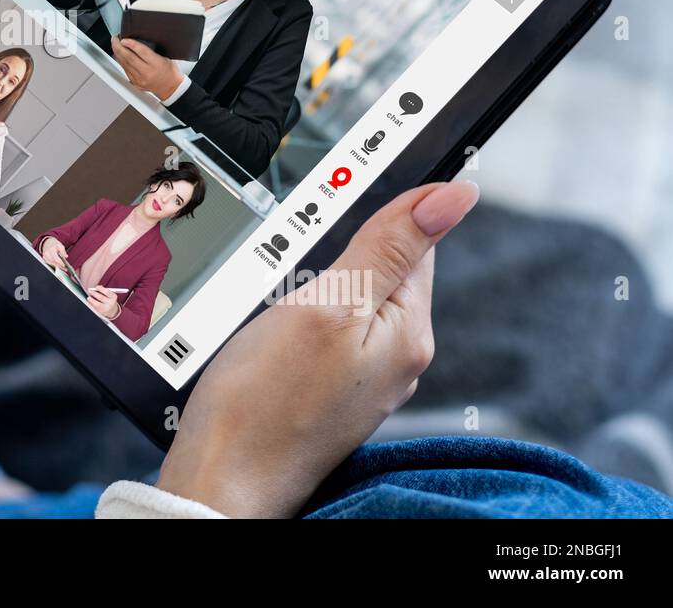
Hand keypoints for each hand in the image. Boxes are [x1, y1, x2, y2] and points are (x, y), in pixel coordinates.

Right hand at [39, 237, 68, 268]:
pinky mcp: (44, 258)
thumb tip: (66, 256)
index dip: (60, 262)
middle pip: (53, 262)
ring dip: (57, 266)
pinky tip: (58, 265)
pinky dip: (54, 264)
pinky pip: (50, 263)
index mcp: (51, 249)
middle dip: (59, 265)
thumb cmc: (54, 244)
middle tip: (65, 268)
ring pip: (51, 263)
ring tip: (63, 268)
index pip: (55, 258)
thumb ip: (63, 251)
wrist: (47, 242)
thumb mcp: (60, 245)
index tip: (64, 265)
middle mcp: (47, 253)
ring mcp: (45, 256)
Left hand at [86, 285, 120, 319]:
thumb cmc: (109, 300)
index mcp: (113, 297)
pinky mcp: (102, 312)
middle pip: (101, 297)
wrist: (112, 311)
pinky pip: (95, 308)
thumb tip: (96, 288)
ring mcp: (106, 308)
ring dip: (91, 300)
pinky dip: (91, 304)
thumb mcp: (109, 295)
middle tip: (89, 290)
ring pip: (97, 304)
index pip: (107, 292)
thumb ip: (104, 290)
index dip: (101, 289)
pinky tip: (90, 301)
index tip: (96, 287)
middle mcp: (110, 303)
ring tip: (88, 297)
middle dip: (94, 293)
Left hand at [110, 36, 183, 100]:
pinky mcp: (135, 83)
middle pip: (129, 58)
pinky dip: (121, 61)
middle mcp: (147, 73)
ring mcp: (140, 79)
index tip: (124, 38)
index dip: (131, 44)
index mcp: (157, 64)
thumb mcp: (165, 56)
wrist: (171, 87)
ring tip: (115, 44)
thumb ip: (150, 50)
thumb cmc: (170, 71)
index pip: (141, 52)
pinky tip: (119, 55)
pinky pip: (125, 70)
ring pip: (125, 64)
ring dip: (118, 53)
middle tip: (114, 39)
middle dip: (119, 47)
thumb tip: (135, 41)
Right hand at [155, 180, 479, 517]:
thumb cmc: (264, 401)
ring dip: (313, 288)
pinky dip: (298, 321)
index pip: (413, 241)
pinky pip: (325, 334)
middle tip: (292, 271)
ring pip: (346, 301)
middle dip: (336, 255)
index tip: (331, 213)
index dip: (371, 214)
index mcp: (409, 331)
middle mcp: (396, 359)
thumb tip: (453, 195)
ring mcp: (362, 380)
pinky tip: (271, 336)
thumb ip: (389, 247)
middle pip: (379, 270)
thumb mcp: (329, 305)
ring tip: (277, 308)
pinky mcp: (329, 393)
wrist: (220, 478)